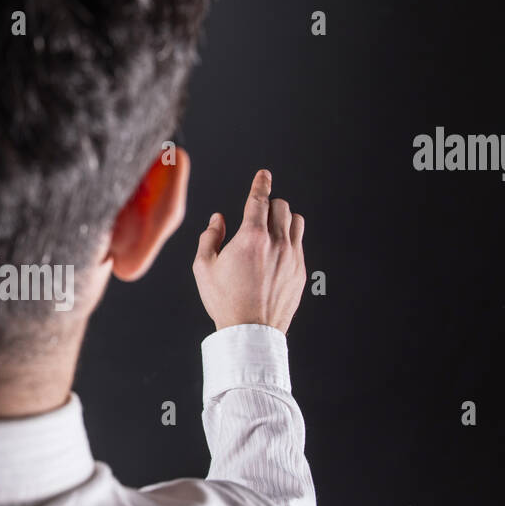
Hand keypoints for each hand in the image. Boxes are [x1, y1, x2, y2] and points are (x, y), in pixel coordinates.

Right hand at [192, 168, 306, 333]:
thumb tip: (218, 219)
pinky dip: (289, 240)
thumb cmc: (224, 300)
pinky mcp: (301, 271)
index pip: (259, 200)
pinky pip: (299, 244)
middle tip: (258, 215)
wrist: (251, 331)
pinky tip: (276, 254)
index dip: (261, 183)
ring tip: (271, 231)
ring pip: (296, 222)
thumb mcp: (204, 268)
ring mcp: (293, 257)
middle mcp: (277, 243)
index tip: (264, 174)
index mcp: (251, 238)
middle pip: (282, 207)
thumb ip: (209, 237)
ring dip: (283, 220)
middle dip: (269, 205)